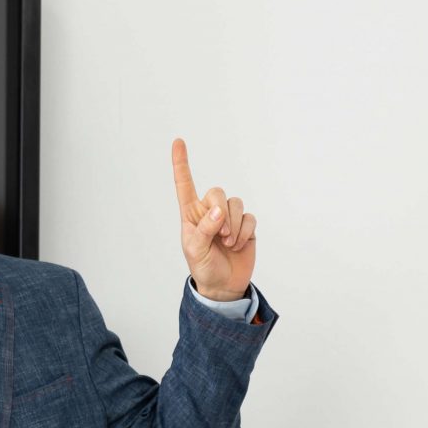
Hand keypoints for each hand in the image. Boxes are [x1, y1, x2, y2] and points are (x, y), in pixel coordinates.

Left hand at [172, 139, 255, 302]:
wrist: (223, 286)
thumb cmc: (203, 267)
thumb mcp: (196, 251)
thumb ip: (205, 229)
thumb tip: (219, 210)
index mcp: (191, 214)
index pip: (185, 184)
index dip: (181, 163)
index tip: (178, 142)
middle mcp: (210, 211)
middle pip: (217, 192)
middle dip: (221, 212)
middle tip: (221, 236)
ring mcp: (229, 218)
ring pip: (236, 203)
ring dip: (234, 225)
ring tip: (229, 243)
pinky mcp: (245, 226)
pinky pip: (250, 218)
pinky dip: (245, 232)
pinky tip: (239, 245)